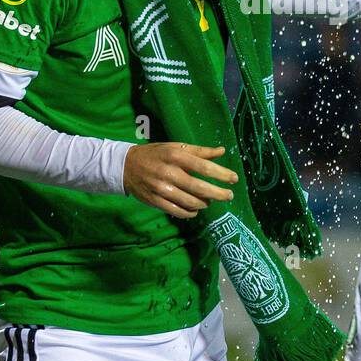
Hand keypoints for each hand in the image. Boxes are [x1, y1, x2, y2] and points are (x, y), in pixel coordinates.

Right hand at [123, 143, 238, 218]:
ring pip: (190, 202)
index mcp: (176, 156)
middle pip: (200, 187)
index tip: (234, 179)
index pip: (204, 167)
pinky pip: (178, 211)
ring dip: (204, 203)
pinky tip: (195, 210)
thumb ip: (199, 151)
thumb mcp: (175, 147)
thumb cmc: (155, 154)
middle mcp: (169, 173)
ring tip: (210, 201)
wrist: (126, 166)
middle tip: (229, 195)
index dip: (221, 174)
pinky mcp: (156, 201)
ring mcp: (162, 189)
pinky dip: (190, 212)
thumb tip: (222, 151)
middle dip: (218, 193)